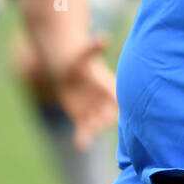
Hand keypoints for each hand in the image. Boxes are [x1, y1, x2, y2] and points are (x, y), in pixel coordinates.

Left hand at [56, 36, 117, 150]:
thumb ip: (95, 48)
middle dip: (106, 119)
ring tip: (87, 132)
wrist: (64, 68)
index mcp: (108, 86)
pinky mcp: (81, 118)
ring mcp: (92, 110)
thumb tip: (104, 38)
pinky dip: (83, 138)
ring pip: (97, 124)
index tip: (117, 108)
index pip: (118, 97)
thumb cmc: (77, 58)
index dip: (119, 103)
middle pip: (109, 114)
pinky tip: (81, 145)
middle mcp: (103, 100)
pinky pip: (84, 130)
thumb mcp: (84, 53)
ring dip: (93, 129)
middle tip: (99, 122)